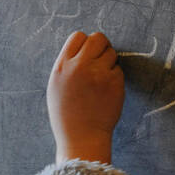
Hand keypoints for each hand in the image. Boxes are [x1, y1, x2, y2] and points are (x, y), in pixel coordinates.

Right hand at [47, 31, 123, 163]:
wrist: (82, 138)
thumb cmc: (67, 114)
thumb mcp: (56, 85)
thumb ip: (67, 64)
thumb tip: (83, 47)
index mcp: (62, 66)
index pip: (78, 36)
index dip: (84, 43)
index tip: (87, 53)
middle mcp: (80, 67)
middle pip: (98, 38)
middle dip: (101, 46)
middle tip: (101, 59)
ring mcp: (99, 74)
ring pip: (111, 53)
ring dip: (109, 63)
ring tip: (101, 81)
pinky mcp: (114, 83)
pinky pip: (118, 70)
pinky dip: (115, 78)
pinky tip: (106, 92)